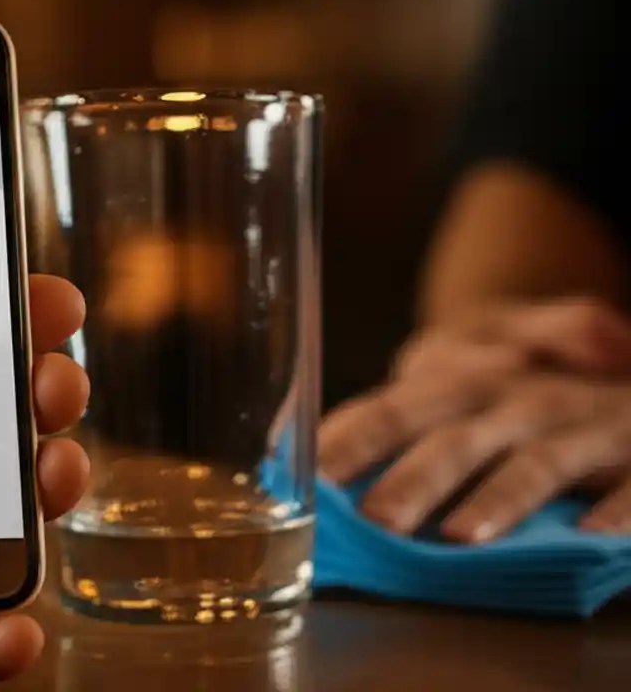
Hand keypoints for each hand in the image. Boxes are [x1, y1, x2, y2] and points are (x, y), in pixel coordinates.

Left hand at [320, 298, 630, 541]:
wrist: (621, 357)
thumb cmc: (520, 383)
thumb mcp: (462, 374)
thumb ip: (390, 412)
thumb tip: (297, 432)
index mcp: (460, 385)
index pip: (389, 412)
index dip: (346, 443)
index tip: (305, 479)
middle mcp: (515, 399)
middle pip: (455, 438)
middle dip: (413, 479)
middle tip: (375, 523)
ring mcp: (578, 422)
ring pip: (535, 460)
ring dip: (499, 498)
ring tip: (461, 537)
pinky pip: (630, 481)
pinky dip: (615, 508)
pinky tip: (590, 537)